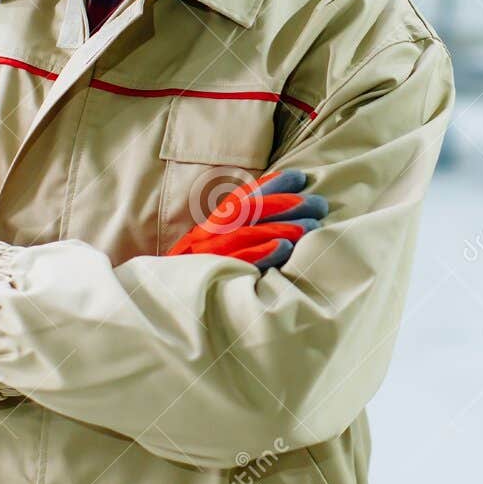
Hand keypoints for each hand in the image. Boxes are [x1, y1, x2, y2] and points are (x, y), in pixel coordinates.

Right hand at [168, 169, 327, 268]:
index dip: (271, 184)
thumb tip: (280, 214)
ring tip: (312, 226)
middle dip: (287, 204)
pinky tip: (285, 249)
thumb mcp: (215, 250)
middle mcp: (207, 235)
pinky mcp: (211, 277)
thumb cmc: (200, 278)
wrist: (164, 306)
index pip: (243, 196)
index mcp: (210, 226)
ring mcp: (207, 255)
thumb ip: (241, 232)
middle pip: (250, 211)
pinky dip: (262, 252)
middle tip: (318, 204)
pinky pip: (239, 262)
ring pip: (248, 233)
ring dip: (282, 227)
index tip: (299, 177)